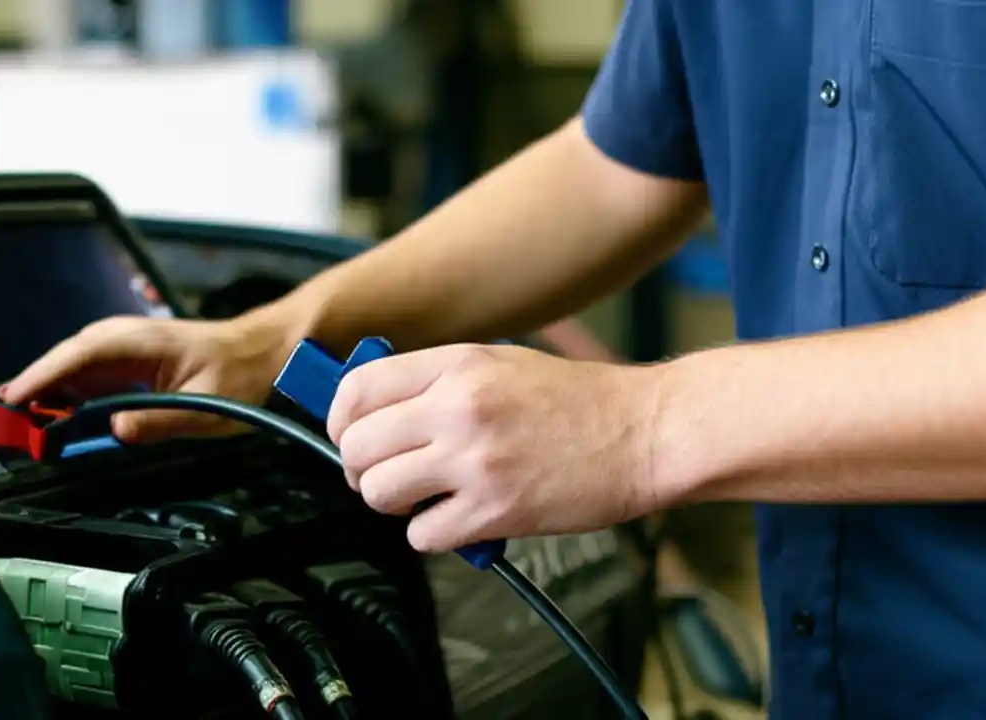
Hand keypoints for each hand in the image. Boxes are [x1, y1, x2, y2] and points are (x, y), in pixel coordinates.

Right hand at [0, 312, 296, 442]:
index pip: (81, 353)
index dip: (44, 375)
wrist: (269, 351)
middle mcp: (132, 338)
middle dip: (37, 383)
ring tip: (25, 420)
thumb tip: (116, 429)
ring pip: (79, 364)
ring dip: (53, 388)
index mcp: (144, 342)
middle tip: (5, 416)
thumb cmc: (244, 372)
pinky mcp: (138, 361)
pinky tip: (63, 413)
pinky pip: (95, 373)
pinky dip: (74, 391)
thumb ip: (161, 420)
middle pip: (70, 356)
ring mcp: (134, 347)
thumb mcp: (209, 407)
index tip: (15, 397)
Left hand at [328, 343, 662, 553]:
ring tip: (424, 496)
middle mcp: (458, 408)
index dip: (340, 419)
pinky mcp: (494, 511)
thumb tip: (378, 408)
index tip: (348, 435)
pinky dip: (433, 532)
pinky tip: (460, 517)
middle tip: (385, 474)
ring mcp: (474, 461)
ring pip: (379, 492)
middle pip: (357, 446)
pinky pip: (421, 534)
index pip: (357, 389)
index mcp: (458, 365)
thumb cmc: (581, 401)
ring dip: (393, 502)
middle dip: (360, 468)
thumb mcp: (502, 363)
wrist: (646, 433)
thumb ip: (440, 381)